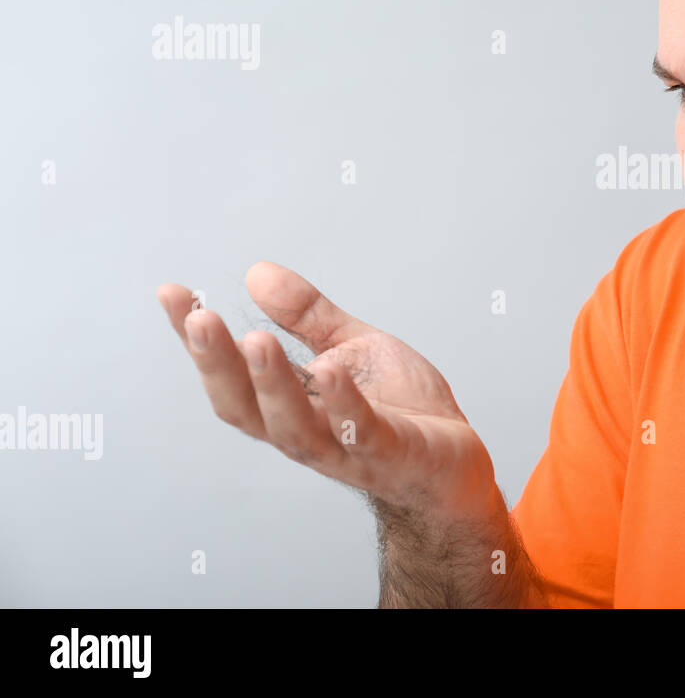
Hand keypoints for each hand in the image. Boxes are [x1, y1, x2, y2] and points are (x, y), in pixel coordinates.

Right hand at [157, 262, 497, 526]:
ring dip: (272, 385)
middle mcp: (306, 433)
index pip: (231, 376)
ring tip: (255, 341)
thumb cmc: (402, 409)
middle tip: (200, 318)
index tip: (173, 294)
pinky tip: (332, 372)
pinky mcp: (390, 455)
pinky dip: (345, 404)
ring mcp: (346, 450)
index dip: (198, 341)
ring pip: (294, 427)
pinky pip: (361, 433)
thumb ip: (307, 316)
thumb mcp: (352, 347)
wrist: (455, 465)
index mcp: (290, 405)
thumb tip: (255, 273)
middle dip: (218, 365)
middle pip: (246, 409)